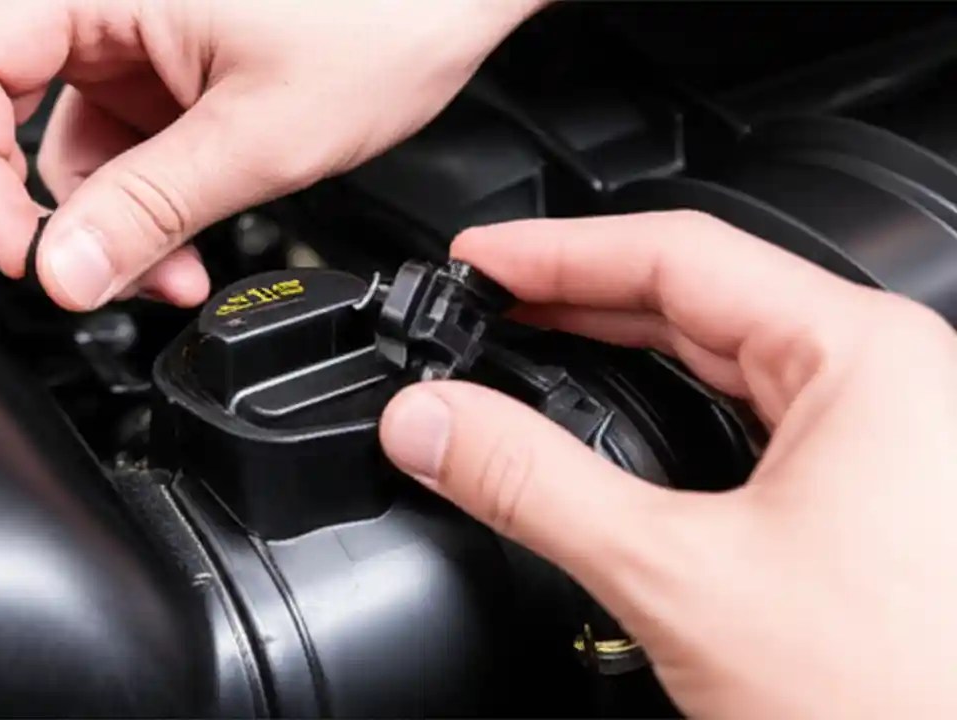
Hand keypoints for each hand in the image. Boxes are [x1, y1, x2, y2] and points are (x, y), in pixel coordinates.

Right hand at [0, 0, 542, 309]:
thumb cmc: (388, 13)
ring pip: (66, 148)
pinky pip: (121, 151)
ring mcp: (133, 40)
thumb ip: (151, 207)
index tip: (18, 254)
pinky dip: (143, 209)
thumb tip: (63, 271)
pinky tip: (182, 249)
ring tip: (169, 275)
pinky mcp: (168, 74)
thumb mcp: (260, 133)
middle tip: (70, 272)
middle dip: (31, 207)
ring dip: (105, 227)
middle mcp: (101, 5)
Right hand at [379, 210, 956, 716]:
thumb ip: (533, 486)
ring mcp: (883, 433)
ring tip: (528, 343)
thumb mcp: (677, 575)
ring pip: (723, 356)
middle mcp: (882, 378)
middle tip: (483, 302)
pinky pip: (747, 413)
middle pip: (696, 297)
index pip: (675, 256)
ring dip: (616, 348)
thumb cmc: (899, 693)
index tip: (476, 261)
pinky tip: (612, 419)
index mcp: (860, 354)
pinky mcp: (867, 490)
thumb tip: (434, 424)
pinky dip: (664, 405)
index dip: (555, 251)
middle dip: (576, 296)